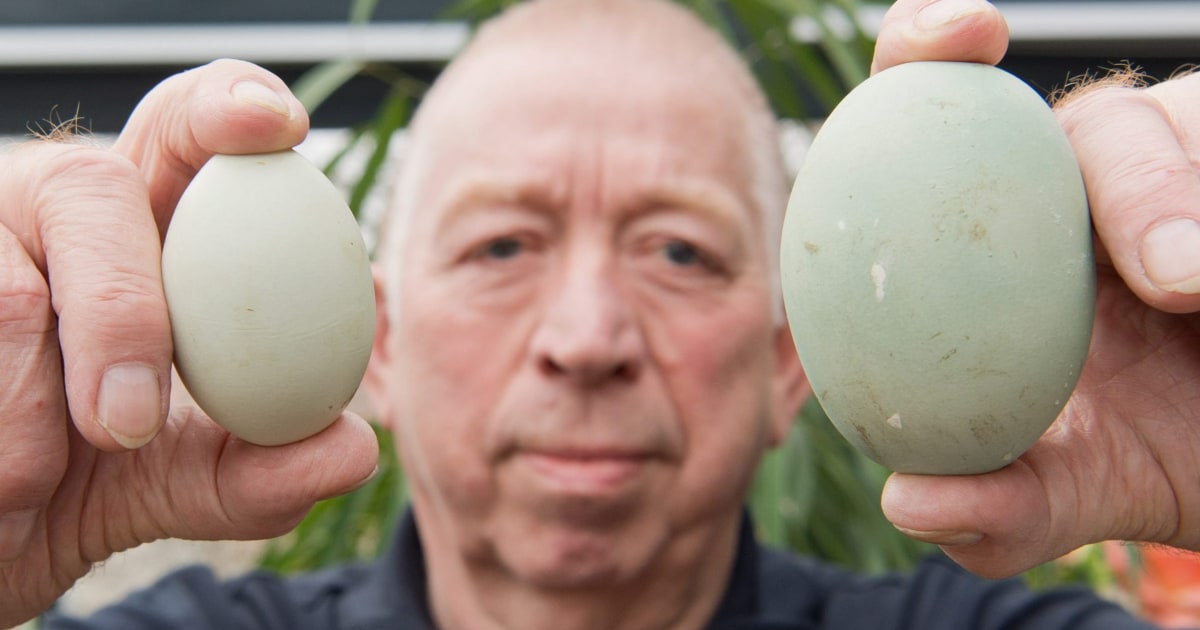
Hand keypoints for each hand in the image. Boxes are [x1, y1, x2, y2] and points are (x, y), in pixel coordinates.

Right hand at [0, 60, 377, 626]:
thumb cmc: (87, 482)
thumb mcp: (178, 480)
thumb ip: (259, 467)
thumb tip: (354, 450)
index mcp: (143, 231)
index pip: (186, 130)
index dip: (227, 106)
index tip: (275, 128)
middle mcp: (55, 209)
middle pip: (93, 188)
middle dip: (119, 315)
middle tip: (125, 427)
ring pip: (7, 292)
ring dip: (29, 417)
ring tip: (27, 490)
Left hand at [868, 0, 1199, 577]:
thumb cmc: (1157, 444)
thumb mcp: (1082, 483)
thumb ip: (1003, 499)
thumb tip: (907, 502)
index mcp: (1007, 224)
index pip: (944, 106)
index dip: (930, 49)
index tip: (953, 39)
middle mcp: (1092, 179)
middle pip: (1093, 117)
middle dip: (1127, 173)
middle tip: (1171, 275)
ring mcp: (1184, 166)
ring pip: (1183, 132)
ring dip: (1183, 205)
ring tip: (1194, 288)